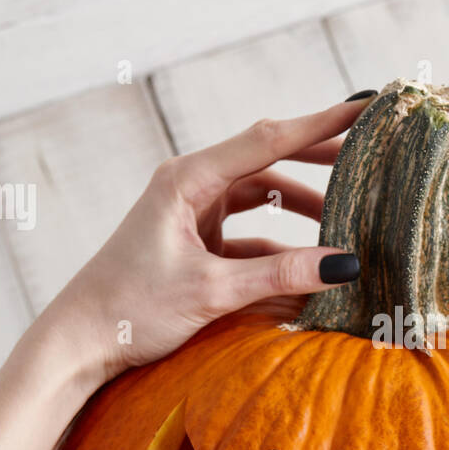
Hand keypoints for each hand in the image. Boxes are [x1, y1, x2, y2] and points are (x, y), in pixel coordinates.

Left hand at [0, 96, 372, 449]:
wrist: (80, 341)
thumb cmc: (130, 308)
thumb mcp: (212, 291)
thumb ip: (280, 274)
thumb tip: (345, 263)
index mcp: (187, 179)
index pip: (266, 140)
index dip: (318, 125)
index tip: (362, 109)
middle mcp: (190, 186)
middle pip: (266, 160)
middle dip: (317, 160)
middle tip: (368, 158)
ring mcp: (192, 213)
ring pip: (260, 197)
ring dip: (301, 207)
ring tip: (347, 214)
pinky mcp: (195, 242)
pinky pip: (250, 234)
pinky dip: (280, 245)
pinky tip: (312, 262)